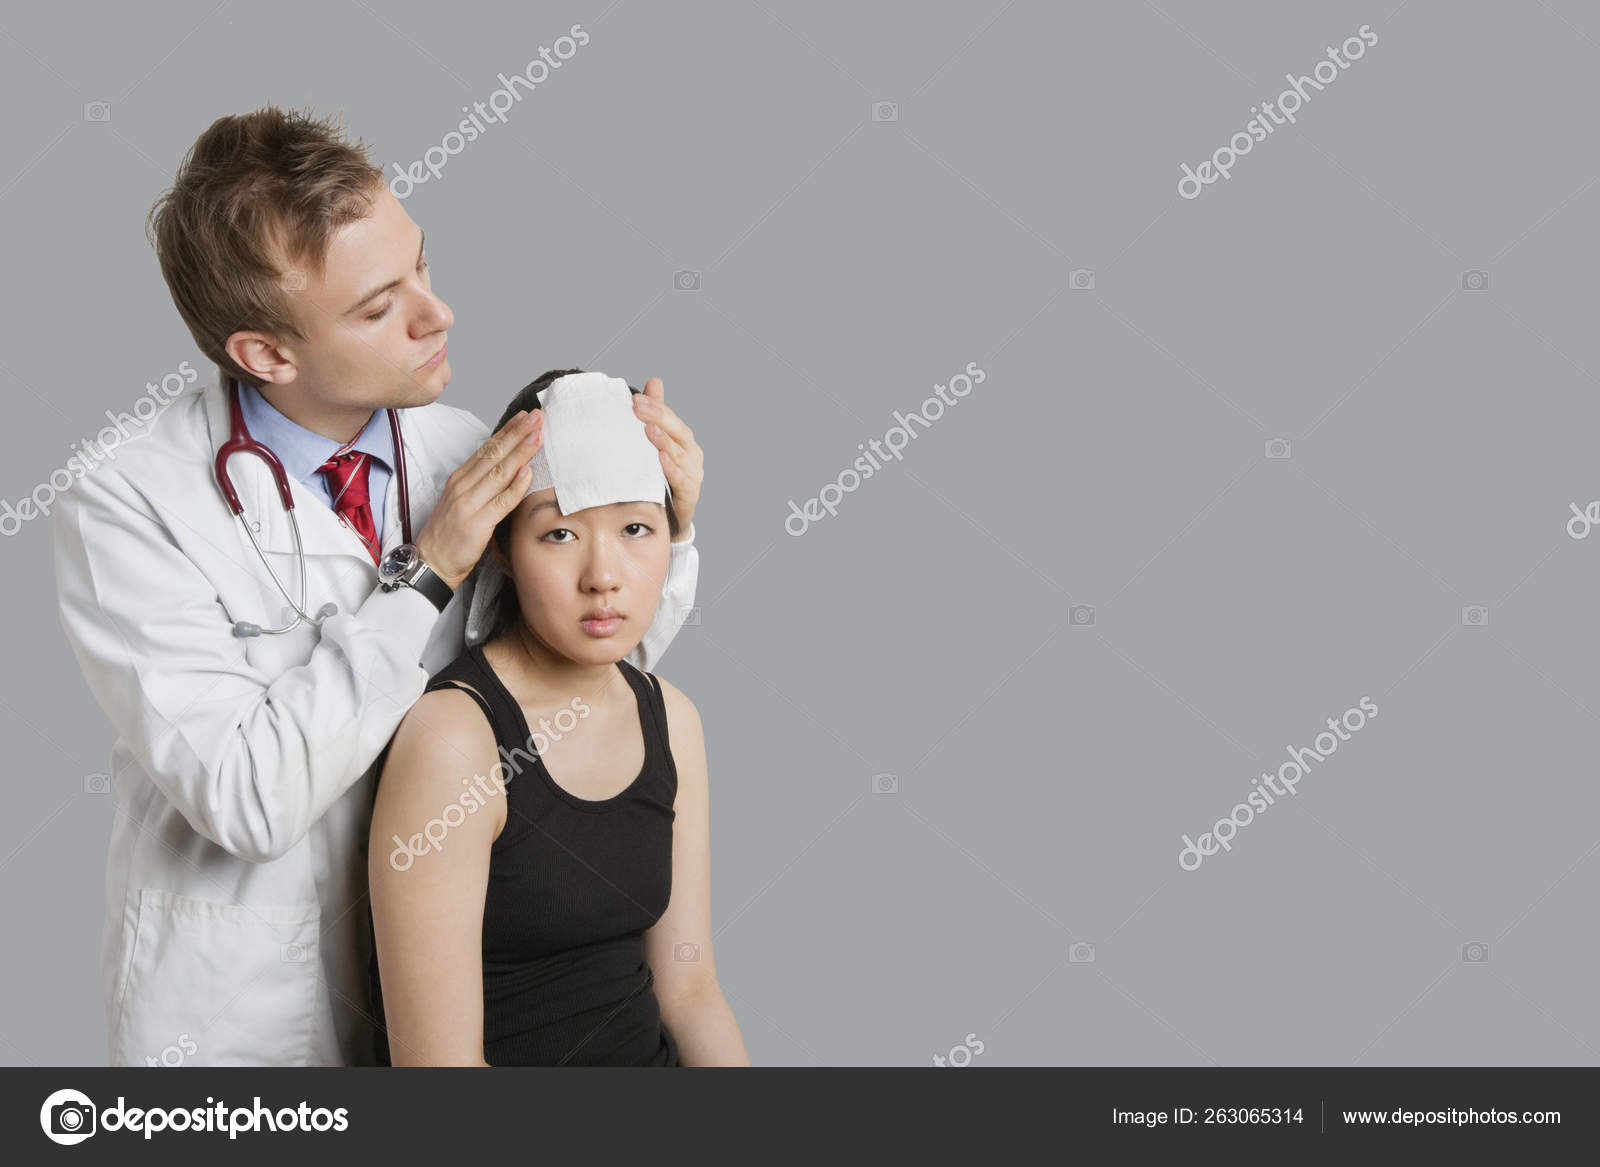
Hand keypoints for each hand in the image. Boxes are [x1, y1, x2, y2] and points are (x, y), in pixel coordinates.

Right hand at [414, 409, 542, 589]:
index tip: (524, 417)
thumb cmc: (450, 534)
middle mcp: (463, 486)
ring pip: (499, 472)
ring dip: (520, 451)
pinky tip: (528, 471)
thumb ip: (482, 485)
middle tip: (537, 416)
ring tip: (538, 435)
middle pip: (495, 454)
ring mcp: (469, 503)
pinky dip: (515, 485)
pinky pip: (501, 501)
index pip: (487, 448)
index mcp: (459, 478)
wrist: (430, 562)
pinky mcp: (477, 523)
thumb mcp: (463, 501)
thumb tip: (509, 468)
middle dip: (518, 432)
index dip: (507, 431)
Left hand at [633, 377, 701, 540]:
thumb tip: (655, 381)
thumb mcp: (656, 445)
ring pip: (680, 454)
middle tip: (637, 408)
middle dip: (658, 418)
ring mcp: (693, 473)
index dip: (655, 406)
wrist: (669, 518)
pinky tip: (661, 460)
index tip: (635, 399)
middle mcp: (691, 453)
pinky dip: (672, 469)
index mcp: (683, 439)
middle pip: (677, 431)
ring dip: (664, 441)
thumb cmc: (661, 477)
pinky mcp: (690, 494)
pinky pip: (682, 479)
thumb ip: (656, 414)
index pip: (670, 418)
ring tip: (649, 431)